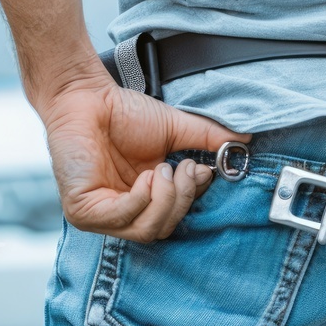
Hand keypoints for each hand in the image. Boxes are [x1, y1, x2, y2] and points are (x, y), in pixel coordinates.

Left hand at [36, 66, 250, 242]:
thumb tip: (243, 142)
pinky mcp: (82, 212)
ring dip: (164, 198)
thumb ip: (208, 139)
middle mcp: (122, 212)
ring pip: (147, 230)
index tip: (200, 170)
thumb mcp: (175, 130)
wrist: (86, 96)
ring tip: (160, 168)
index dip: (192, 197)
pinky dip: (141, 197)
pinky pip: (124, 218)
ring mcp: (101, 216)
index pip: (175, 217)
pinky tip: (143, 175)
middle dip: (181, 198)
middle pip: (164, 228)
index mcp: (144, 198)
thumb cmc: (123, 113)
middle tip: (180, 167)